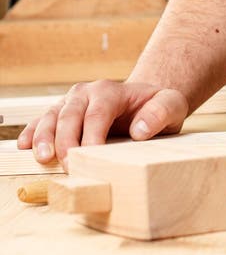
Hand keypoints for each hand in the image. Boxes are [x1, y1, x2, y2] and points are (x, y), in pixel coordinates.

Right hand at [16, 80, 188, 169]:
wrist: (145, 102)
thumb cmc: (157, 107)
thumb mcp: (172, 105)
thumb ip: (161, 113)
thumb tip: (140, 130)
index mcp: (112, 90)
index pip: (98, 111)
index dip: (92, 133)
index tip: (92, 155)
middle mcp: (87, 93)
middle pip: (71, 113)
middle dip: (66, 139)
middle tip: (67, 164)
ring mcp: (72, 102)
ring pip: (52, 115)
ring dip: (44, 136)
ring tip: (43, 157)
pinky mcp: (62, 114)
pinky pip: (42, 120)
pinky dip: (32, 132)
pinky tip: (25, 146)